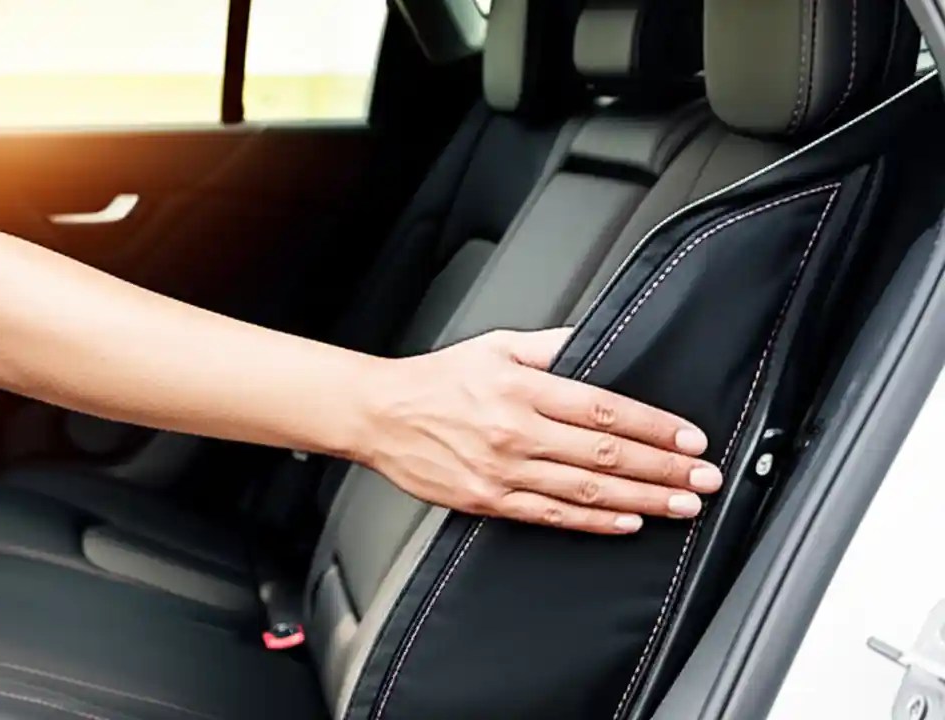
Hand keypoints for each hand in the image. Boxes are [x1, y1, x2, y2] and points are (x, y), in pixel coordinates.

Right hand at [353, 329, 721, 534]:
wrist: (379, 415)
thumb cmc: (435, 380)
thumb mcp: (495, 345)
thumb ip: (550, 346)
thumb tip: (596, 341)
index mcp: (523, 388)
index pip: (606, 409)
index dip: (655, 426)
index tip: (690, 437)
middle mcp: (517, 431)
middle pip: (607, 452)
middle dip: (664, 467)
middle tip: (704, 477)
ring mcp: (504, 470)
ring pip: (588, 489)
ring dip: (643, 498)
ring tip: (682, 504)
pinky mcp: (489, 500)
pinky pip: (552, 515)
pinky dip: (595, 521)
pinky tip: (629, 521)